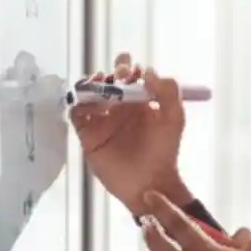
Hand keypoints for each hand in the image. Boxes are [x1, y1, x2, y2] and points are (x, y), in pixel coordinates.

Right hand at [70, 53, 189, 213]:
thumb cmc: (164, 151)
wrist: (148, 183)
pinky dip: (78, 105)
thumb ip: (168, 93)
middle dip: (109, 73)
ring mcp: (103, 120)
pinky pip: (76, 114)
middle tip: (115, 77)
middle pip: (108, 80)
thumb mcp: (174, 119)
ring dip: (91, 85)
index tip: (131, 72)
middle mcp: (120, 107)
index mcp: (140, 101)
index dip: (128, 67)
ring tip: (100, 88)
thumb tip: (149, 71)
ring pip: (89, 93)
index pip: (131, 75)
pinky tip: (90, 107)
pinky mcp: (88, 134)